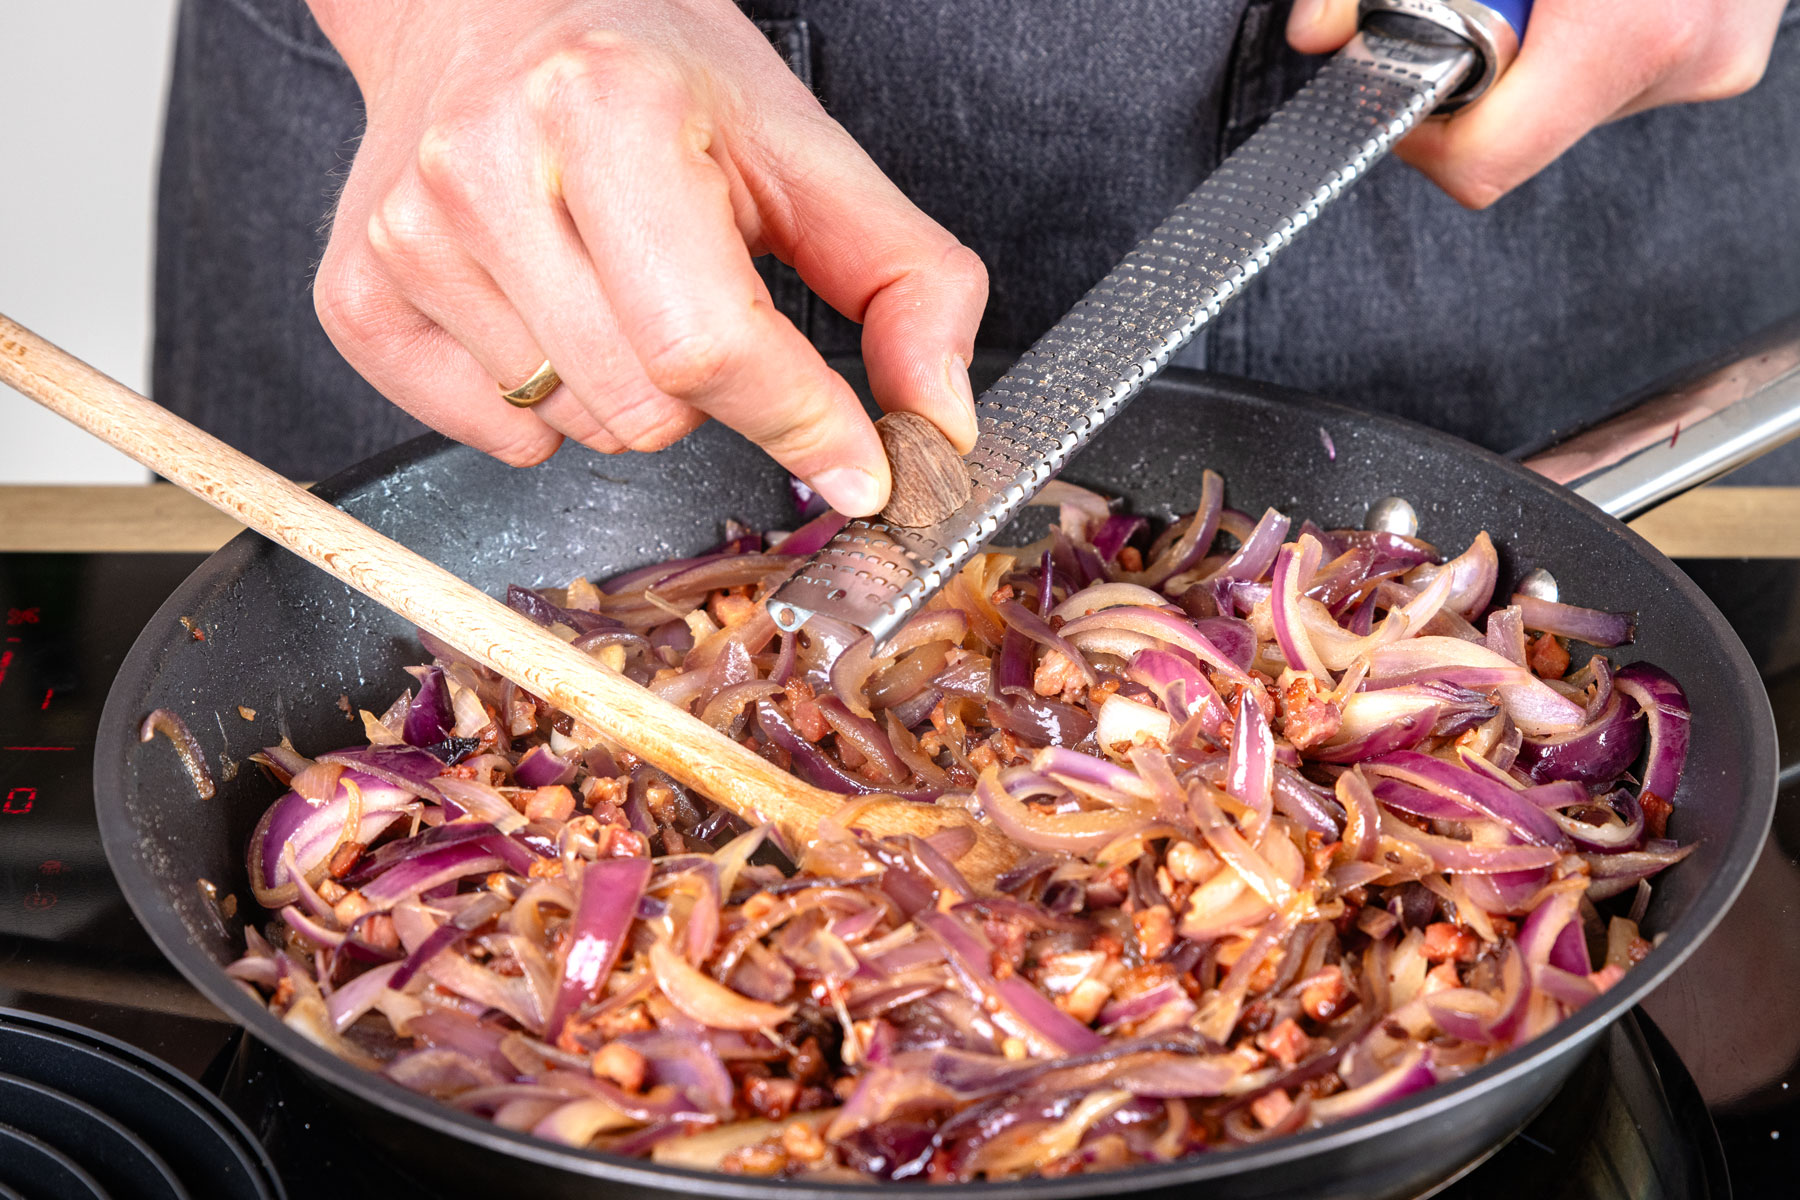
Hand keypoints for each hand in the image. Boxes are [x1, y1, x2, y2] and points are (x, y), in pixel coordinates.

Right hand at [307, 0, 987, 515]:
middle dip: (708, 390)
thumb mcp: (800, 148)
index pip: (712, 345)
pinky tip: (548, 313)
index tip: (857, 465)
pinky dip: (545, 407)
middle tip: (693, 296)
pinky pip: (496, 438)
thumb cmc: (648, 71)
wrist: (483, 6)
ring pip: (577, 431)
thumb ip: (904, 279)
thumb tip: (937, 419)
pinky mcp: (357, 298)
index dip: (803, 423)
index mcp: (611, 114)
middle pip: (648, 413)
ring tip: (613, 287)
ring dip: (629, 393)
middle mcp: (488, 171)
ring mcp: (407, 240)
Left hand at [1288, 0, 1789, 207]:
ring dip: (1537, 49)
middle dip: (1483, 66)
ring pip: (1568, 104)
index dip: (1421, 136)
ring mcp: (1718, 62)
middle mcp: (1688, 58)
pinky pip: (1618, 74)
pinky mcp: (1728, 54)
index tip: (1404, 88)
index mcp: (1632, 30)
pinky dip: (1583, 34)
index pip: (1482, 166)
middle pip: (1522, 131)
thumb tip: (1316, 38)